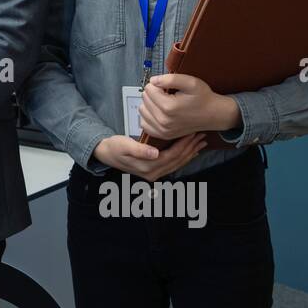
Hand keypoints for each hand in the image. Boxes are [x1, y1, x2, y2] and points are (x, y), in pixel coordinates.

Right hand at [92, 132, 208, 181]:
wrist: (105, 153)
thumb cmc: (114, 147)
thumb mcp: (124, 146)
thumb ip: (139, 150)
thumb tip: (155, 153)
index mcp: (147, 167)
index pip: (171, 155)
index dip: (183, 145)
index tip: (192, 133)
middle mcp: (153, 174)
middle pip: (177, 161)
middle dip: (191, 148)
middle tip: (201, 136)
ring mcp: (154, 174)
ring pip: (177, 164)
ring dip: (190, 153)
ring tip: (200, 143)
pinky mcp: (154, 170)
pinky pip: (173, 164)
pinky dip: (183, 157)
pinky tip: (190, 151)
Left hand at [138, 73, 239, 140]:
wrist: (213, 114)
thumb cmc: (203, 97)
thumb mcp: (190, 82)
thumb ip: (169, 79)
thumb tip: (153, 80)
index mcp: (168, 107)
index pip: (149, 89)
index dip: (158, 84)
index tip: (168, 87)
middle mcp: (163, 121)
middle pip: (144, 99)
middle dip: (154, 93)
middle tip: (168, 94)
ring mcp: (163, 130)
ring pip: (142, 110)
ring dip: (150, 104)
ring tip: (164, 102)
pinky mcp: (163, 135)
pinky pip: (144, 123)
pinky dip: (149, 116)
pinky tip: (159, 111)